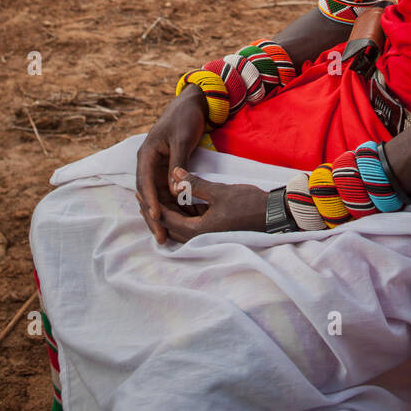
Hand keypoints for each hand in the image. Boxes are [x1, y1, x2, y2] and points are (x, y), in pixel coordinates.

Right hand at [135, 88, 207, 243]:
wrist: (192, 104)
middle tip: (162, 237)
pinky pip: (166, 193)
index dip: (150, 202)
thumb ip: (178, 164)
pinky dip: (171, 207)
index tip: (157, 218)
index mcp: (146, 154)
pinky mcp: (166, 172)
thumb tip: (174, 191)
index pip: (145, 183)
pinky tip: (179, 222)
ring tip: (169, 237)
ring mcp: (156, 169)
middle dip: (153, 217)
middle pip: (147, 196)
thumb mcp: (182, 139)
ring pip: (156, 198)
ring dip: (162, 216)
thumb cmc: (185, 119)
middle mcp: (148, 164)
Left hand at [136, 169, 268, 243]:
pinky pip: (192, 223)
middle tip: (139, 198)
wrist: (273, 213)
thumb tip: (174, 174)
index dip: (150, 206)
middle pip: (170, 227)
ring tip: (154, 197)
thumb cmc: (248, 203)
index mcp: (199, 230)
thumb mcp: (219, 191)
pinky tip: (177, 201)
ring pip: (180, 226)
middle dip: (155, 212)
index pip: (167, 219)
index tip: (137, 193)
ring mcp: (209, 234)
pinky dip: (182, 214)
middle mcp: (201, 237)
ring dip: (168, 213)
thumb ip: (195, 184)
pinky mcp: (215, 228)